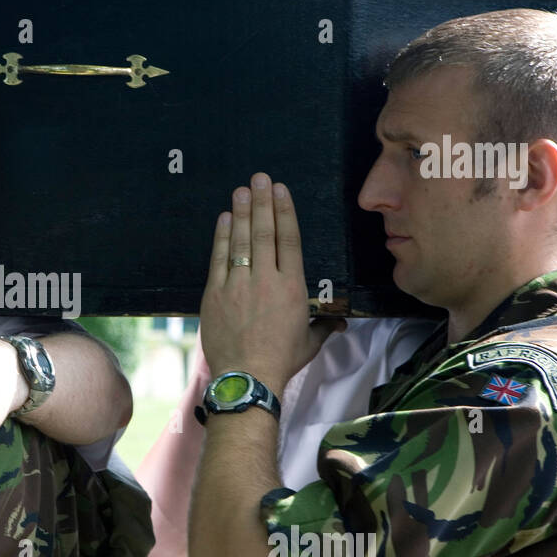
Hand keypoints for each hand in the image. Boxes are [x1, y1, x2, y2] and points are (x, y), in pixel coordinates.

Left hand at [198, 173, 342, 393]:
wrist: (247, 378)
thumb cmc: (281, 361)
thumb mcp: (309, 343)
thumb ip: (324, 326)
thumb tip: (341, 322)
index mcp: (292, 288)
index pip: (289, 240)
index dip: (285, 212)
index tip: (281, 191)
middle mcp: (266, 280)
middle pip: (265, 232)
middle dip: (262, 202)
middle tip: (259, 178)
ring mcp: (239, 285)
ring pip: (241, 240)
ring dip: (242, 212)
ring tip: (242, 190)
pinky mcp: (215, 294)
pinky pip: (219, 258)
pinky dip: (222, 237)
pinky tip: (225, 219)